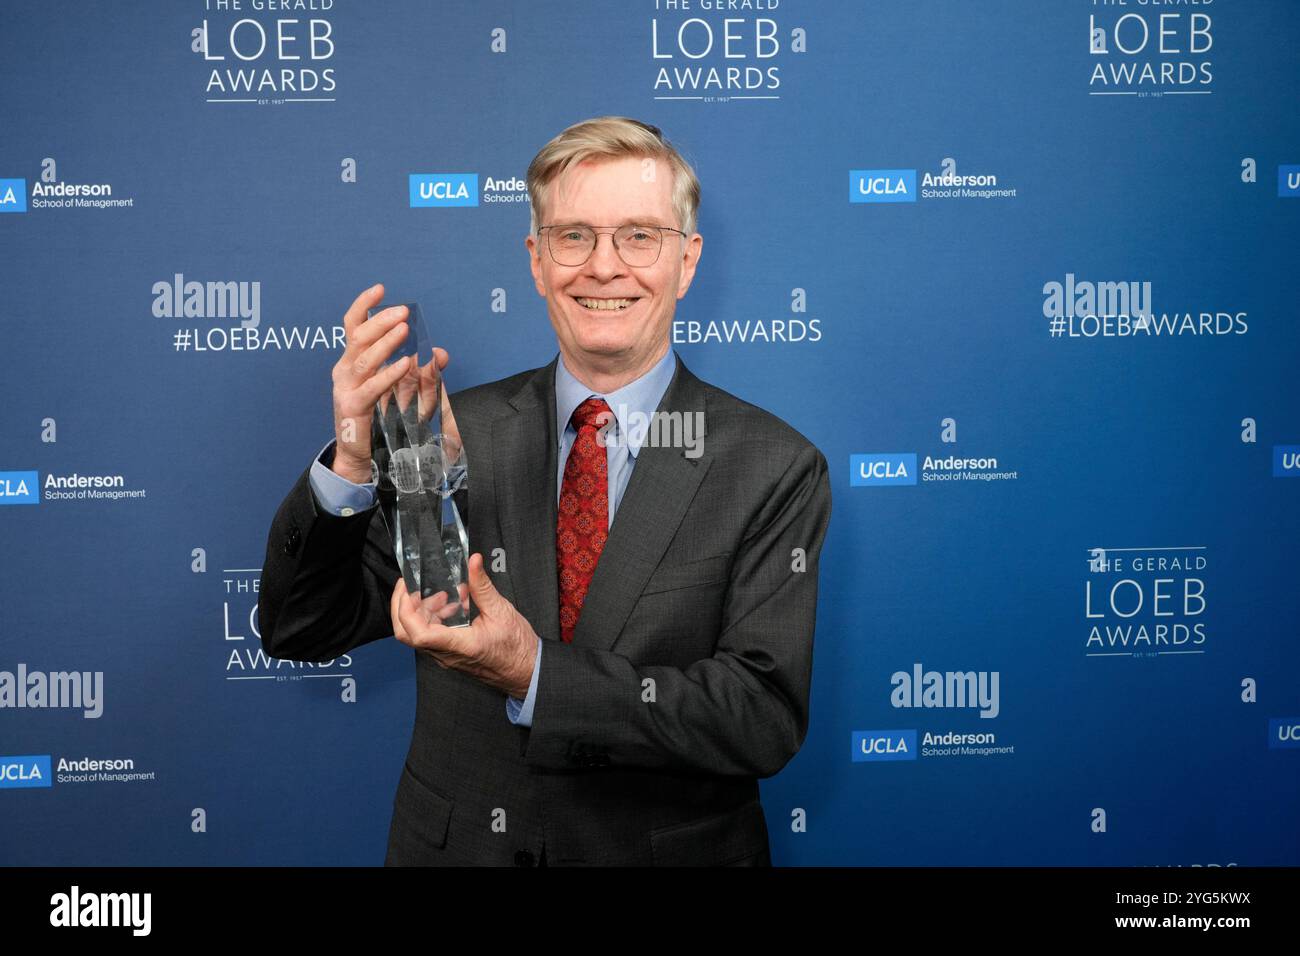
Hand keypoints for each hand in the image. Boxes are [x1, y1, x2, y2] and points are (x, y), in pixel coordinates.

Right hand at [330, 284, 453, 483]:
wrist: (359, 455)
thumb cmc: (378, 418)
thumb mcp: (401, 390)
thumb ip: (421, 371)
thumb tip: (440, 352)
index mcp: (352, 361)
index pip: (352, 326)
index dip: (364, 306)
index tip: (380, 289)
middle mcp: (345, 370)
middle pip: (359, 337)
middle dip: (381, 321)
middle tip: (403, 311)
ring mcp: (346, 388)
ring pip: (364, 359)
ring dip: (386, 342)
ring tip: (404, 329)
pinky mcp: (353, 407)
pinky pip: (373, 387)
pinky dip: (389, 374)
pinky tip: (405, 364)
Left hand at [390, 553, 537, 698]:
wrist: (527, 672)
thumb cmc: (517, 648)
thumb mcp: (501, 611)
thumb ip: (482, 586)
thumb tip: (473, 561)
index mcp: (458, 645)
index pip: (417, 633)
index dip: (405, 609)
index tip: (407, 587)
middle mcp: (446, 654)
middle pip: (407, 634)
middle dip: (403, 606)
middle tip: (410, 585)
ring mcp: (446, 657)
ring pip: (417, 635)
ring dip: (421, 611)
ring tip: (442, 594)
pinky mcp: (450, 655)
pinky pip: (431, 637)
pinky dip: (433, 618)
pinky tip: (452, 606)